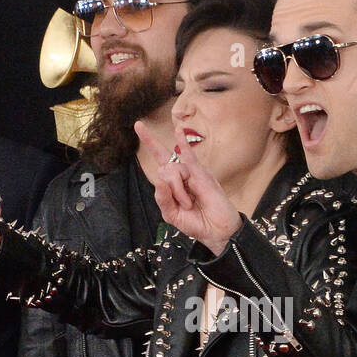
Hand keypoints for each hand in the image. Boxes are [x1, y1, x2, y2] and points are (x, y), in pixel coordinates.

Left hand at [134, 120, 241, 254]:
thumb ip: (163, 199)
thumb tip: (159, 180)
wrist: (217, 231)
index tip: (138, 125)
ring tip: (190, 204)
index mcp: (172, 184)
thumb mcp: (172, 216)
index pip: (159, 160)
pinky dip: (183, 145)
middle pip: (163, 166)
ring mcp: (192, 173)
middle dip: (166, 179)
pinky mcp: (202, 175)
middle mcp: (182, 175)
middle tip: (184, 203)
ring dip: (178, 192)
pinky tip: (178, 132)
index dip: (150, 142)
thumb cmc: (197, 222)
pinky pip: (189, 157)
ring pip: (173, 171)